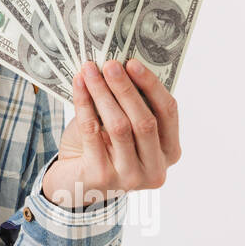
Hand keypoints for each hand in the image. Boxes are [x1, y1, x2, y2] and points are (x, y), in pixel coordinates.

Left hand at [42, 58, 181, 208]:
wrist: (75, 183)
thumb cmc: (102, 149)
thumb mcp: (124, 128)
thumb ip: (130, 105)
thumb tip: (120, 66)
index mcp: (169, 152)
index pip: (168, 113)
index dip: (152, 86)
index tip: (134, 63)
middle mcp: (155, 168)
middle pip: (145, 120)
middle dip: (126, 88)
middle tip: (110, 64)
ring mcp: (130, 177)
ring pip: (119, 126)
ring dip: (103, 93)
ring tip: (90, 70)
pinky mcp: (102, 178)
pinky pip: (92, 132)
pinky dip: (84, 104)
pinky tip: (79, 86)